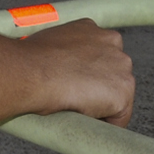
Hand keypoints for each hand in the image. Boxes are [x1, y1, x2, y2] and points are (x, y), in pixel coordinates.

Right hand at [20, 19, 134, 126]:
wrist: (30, 73)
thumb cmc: (30, 61)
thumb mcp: (50, 45)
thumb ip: (65, 53)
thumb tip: (59, 67)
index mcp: (92, 29)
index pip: (101, 56)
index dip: (89, 74)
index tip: (78, 85)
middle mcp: (112, 43)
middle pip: (113, 74)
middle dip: (99, 88)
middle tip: (76, 100)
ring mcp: (121, 67)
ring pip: (119, 94)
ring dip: (103, 105)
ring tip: (77, 110)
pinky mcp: (122, 92)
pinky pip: (120, 117)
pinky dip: (106, 124)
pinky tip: (85, 121)